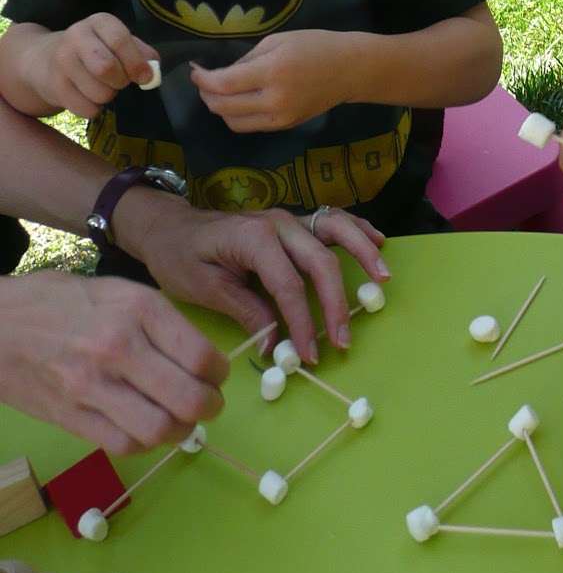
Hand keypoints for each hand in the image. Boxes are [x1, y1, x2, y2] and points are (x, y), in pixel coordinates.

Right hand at [0, 269, 226, 454]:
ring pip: (159, 429)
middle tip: (209, 405)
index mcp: (139, 309)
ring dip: (180, 431)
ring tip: (180, 422)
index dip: (219, 373)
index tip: (217, 376)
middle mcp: (119, 347)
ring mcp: (92, 385)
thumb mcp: (118, 291)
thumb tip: (199, 356)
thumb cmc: (63, 301)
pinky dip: (144, 444)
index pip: (201, 355)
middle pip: (188, 397)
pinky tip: (146, 429)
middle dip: (209, 407)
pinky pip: (123, 444)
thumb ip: (158, 320)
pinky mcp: (69, 416)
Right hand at [27, 14, 158, 119]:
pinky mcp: (54, 86)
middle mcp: (76, 37)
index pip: (120, 41)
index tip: (145, 77)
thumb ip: (141, 53)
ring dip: (109, 96)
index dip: (136, 63)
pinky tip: (87, 95)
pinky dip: (95, 108)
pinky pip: (87, 109)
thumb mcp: (118, 42)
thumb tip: (152, 71)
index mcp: (99, 22)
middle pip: (106, 68)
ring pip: (99, 93)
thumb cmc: (96, 50)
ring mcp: (61, 62)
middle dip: (121, 81)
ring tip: (102, 85)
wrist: (47, 60)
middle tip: (121, 80)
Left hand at [122, 194, 389, 363]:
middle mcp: (279, 223)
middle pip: (320, 262)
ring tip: (382, 279)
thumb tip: (278, 344)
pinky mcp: (292, 222)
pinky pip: (332, 220)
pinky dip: (358, 230)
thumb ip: (247, 311)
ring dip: (363, 253)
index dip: (304, 322)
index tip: (310, 353)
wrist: (169, 226)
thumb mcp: (206, 289)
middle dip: (336, 303)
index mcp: (255, 239)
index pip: (289, 286)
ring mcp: (289, 219)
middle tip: (343, 340)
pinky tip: (377, 241)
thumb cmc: (180, 257)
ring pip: (336, 230)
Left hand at [192, 31, 349, 130]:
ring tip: (217, 93)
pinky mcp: (285, 126)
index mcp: (272, 71)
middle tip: (203, 82)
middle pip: (224, 107)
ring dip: (219, 108)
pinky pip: (250, 126)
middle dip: (206, 94)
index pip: (224, 84)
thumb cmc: (315, 46)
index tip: (195, 72)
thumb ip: (248, 58)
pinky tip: (237, 102)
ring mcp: (280, 118)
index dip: (203, 80)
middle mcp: (273, 99)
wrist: (349, 70)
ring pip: (233, 122)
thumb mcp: (278, 40)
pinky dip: (236, 116)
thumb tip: (224, 73)